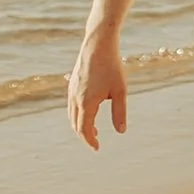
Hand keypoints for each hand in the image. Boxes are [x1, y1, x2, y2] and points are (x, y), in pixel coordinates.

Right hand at [68, 25, 127, 147]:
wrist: (97, 44)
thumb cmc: (111, 66)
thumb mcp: (120, 91)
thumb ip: (120, 113)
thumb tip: (121, 131)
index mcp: (86, 102)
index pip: (84, 130)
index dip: (90, 141)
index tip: (97, 148)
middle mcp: (75, 98)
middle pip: (76, 125)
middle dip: (85, 136)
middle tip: (96, 142)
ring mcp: (72, 91)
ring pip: (72, 115)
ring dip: (81, 125)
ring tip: (94, 131)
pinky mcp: (72, 84)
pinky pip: (72, 105)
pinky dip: (78, 114)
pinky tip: (90, 112)